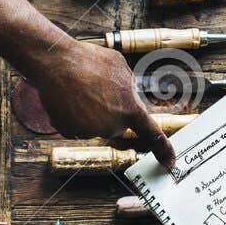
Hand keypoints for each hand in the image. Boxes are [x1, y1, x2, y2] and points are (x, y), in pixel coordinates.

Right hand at [35, 40, 175, 165]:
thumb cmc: (88, 61)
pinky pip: (77, 127)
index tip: (169, 163)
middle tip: (96, 90)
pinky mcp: (72, 133)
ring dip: (89, 112)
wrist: (56, 64)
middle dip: (109, 112)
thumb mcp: (119, 67)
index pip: (152, 133)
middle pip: (115, 125)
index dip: (162, 149)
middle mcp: (112, 125)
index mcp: (130, 109)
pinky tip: (68, 99)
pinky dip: (73, 115)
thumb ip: (127, 86)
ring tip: (80, 90)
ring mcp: (91, 131)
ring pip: (95, 126)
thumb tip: (126, 94)